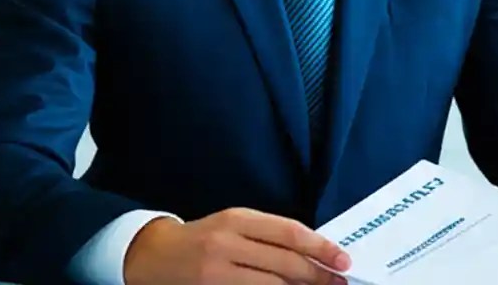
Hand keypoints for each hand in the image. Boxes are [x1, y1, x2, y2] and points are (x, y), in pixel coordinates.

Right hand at [124, 208, 350, 284]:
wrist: (154, 256)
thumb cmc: (203, 239)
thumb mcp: (233, 224)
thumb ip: (269, 235)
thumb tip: (314, 254)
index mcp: (236, 220)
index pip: (289, 233)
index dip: (321, 248)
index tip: (342, 260)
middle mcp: (225, 245)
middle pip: (284, 264)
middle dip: (318, 275)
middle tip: (339, 282)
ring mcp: (216, 274)